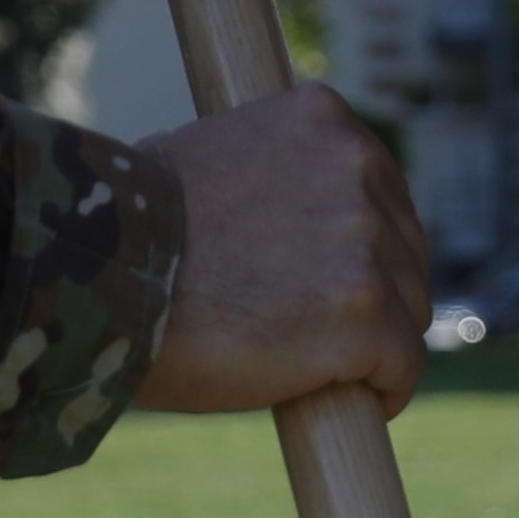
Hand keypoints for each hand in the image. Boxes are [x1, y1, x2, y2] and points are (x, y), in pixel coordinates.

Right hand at [140, 86, 431, 414]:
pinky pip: (405, 365)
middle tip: (320, 330)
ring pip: (408, 309)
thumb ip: (272, 174)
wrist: (109, 281)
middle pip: (404, 247)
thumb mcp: (212, 158)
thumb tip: (293, 219)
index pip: (377, 185)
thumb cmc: (138, 232)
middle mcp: (356, 164)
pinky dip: (386, 390)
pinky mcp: (368, 315)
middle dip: (375, 291)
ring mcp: (366, 241)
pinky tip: (356, 401)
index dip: (361, 241)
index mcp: (321, 116)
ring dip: (376, 342)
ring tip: (318, 365)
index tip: (335, 278)